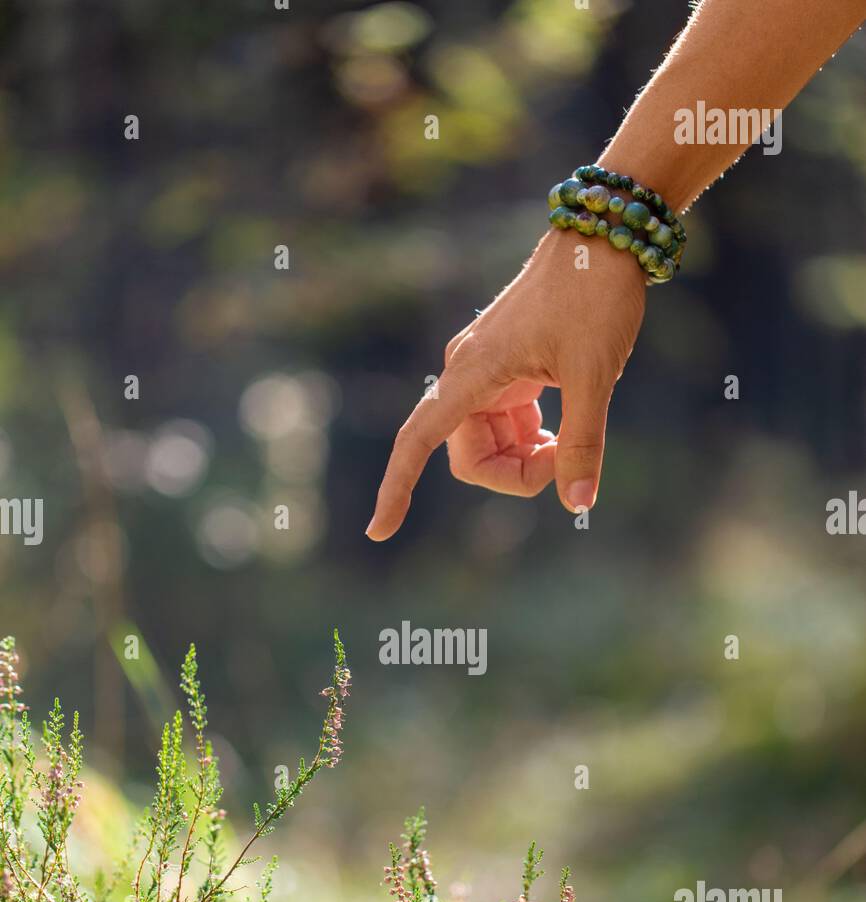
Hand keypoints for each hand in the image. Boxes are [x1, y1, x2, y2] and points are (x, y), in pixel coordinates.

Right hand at [366, 229, 646, 540]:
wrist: (605, 236)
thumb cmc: (595, 296)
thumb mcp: (594, 374)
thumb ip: (582, 443)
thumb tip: (577, 504)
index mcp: (473, 373)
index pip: (417, 440)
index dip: (396, 488)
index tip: (379, 532)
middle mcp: (468, 373)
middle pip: (469, 458)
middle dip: (514, 475)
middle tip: (566, 463)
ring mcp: (486, 372)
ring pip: (490, 445)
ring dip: (527, 459)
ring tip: (570, 441)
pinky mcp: (507, 370)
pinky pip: (506, 426)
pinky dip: (532, 439)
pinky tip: (563, 424)